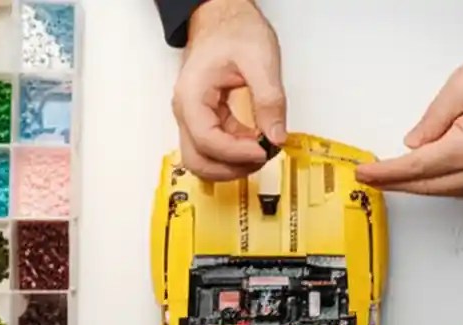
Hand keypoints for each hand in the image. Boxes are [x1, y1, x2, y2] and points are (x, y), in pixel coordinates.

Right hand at [173, 0, 286, 180]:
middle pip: (198, 160)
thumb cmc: (233, 31)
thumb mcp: (260, 60)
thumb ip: (269, 99)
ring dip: (230, 165)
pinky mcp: (205, 119)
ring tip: (260, 153)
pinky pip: (214, 147)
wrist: (222, 18)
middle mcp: (187, 111)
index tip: (264, 150)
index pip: (208, 140)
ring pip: (203, 159)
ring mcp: (193, 117)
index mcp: (192, 96)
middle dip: (230, 168)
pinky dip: (234, 153)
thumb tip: (276, 135)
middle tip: (261, 159)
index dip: (237, 153)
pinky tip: (255, 143)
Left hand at [355, 51, 462, 197]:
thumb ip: (433, 118)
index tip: (365, 174)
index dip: (386, 173)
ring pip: (446, 191)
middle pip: (429, 186)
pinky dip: (444, 183)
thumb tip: (413, 143)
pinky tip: (431, 173)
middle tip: (372, 176)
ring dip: (421, 182)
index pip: (417, 168)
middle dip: (397, 181)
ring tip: (396, 172)